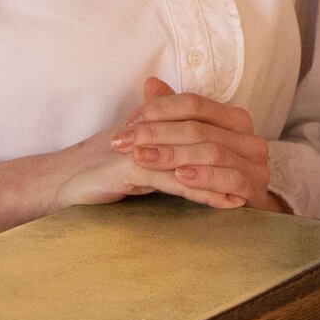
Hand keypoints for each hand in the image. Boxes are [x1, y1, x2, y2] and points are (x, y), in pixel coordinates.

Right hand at [0, 85, 250, 241]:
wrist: (60, 180)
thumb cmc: (102, 167)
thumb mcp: (142, 150)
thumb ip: (168, 138)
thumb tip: (202, 142)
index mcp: (155, 117)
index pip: (202, 117)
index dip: (228, 132)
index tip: (251, 153)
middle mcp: (150, 125)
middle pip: (202, 134)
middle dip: (233, 156)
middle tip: (258, 176)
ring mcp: (141, 144)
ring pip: (192, 156)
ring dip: (223, 176)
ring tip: (246, 192)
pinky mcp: (131, 167)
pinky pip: (173, 179)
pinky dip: (201, 191)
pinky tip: (221, 202)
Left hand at [110, 77, 286, 212]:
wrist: (246, 209)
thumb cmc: (216, 172)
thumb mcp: (194, 141)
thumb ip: (175, 114)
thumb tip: (151, 83)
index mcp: (235, 119)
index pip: (194, 103)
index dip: (158, 110)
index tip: (127, 123)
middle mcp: (249, 137)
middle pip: (198, 128)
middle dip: (156, 134)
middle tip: (123, 142)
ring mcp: (255, 164)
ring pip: (211, 152)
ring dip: (172, 155)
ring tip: (140, 158)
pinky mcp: (254, 190)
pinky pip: (228, 179)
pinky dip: (203, 177)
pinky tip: (179, 177)